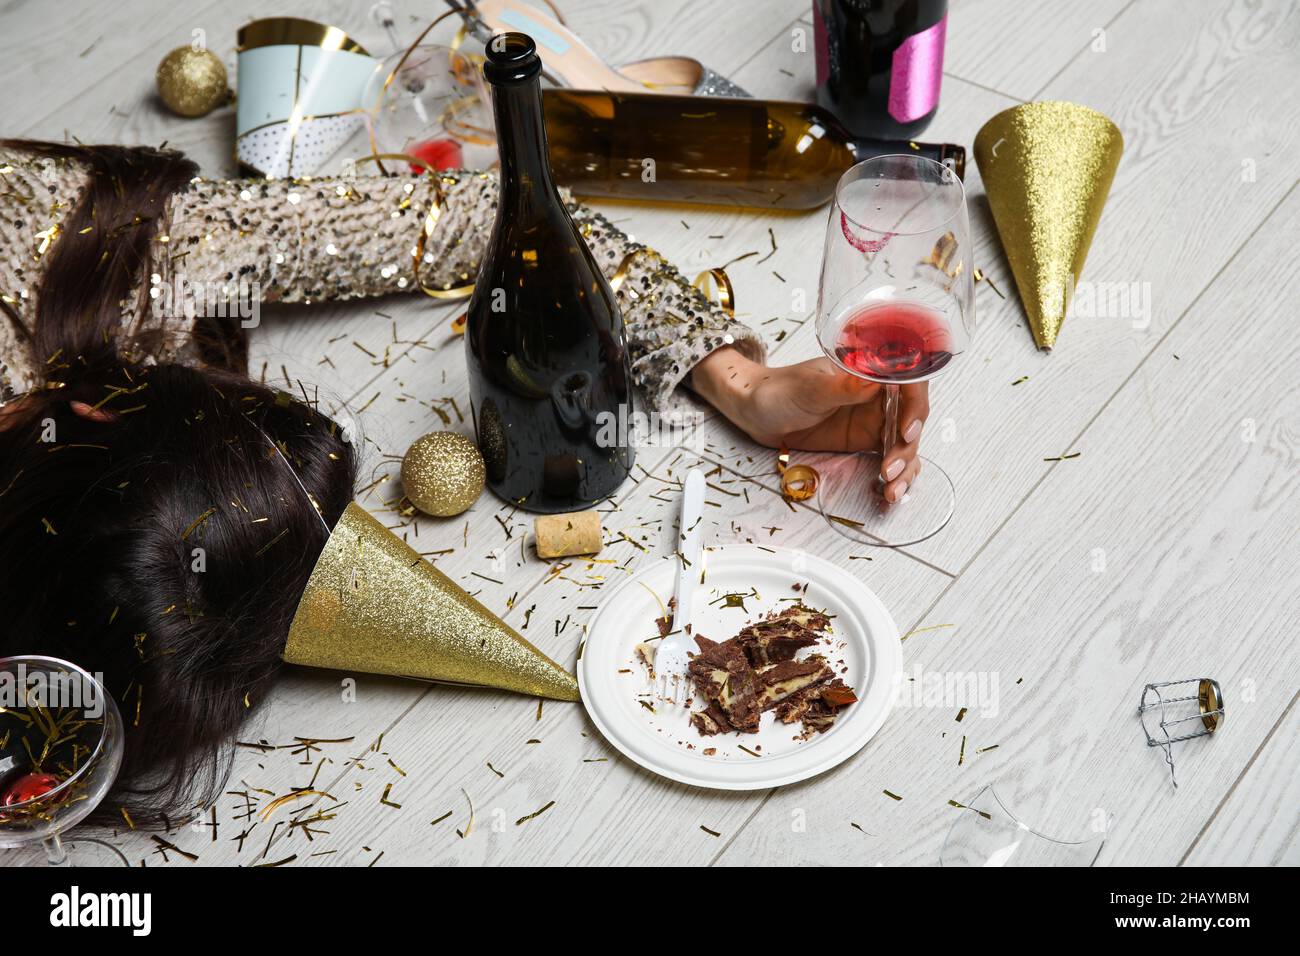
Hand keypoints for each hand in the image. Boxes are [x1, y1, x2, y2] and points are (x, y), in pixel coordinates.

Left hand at [690, 348, 928, 502]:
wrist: (756, 412)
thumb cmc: (779, 390)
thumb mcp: (809, 389)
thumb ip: (844, 387)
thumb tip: (874, 380)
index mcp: (869, 372)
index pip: (908, 383)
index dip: (915, 407)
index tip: (906, 432)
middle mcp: (878, 395)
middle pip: (911, 419)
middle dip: (907, 446)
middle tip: (891, 468)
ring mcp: (874, 419)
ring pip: (905, 443)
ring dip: (905, 466)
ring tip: (892, 489)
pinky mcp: (865, 441)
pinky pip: (890, 457)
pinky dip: (896, 475)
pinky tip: (891, 492)